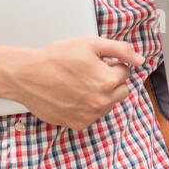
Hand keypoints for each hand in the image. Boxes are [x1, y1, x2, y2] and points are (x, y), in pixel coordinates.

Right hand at [15, 37, 144, 130]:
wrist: (27, 75)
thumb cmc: (56, 57)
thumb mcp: (91, 44)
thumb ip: (120, 50)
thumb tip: (140, 60)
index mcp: (108, 81)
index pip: (125, 71)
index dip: (110, 63)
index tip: (94, 61)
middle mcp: (102, 102)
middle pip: (120, 89)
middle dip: (109, 80)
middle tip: (88, 71)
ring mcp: (90, 115)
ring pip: (108, 104)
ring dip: (100, 94)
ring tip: (78, 83)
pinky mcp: (78, 124)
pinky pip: (93, 115)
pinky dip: (87, 106)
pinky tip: (72, 95)